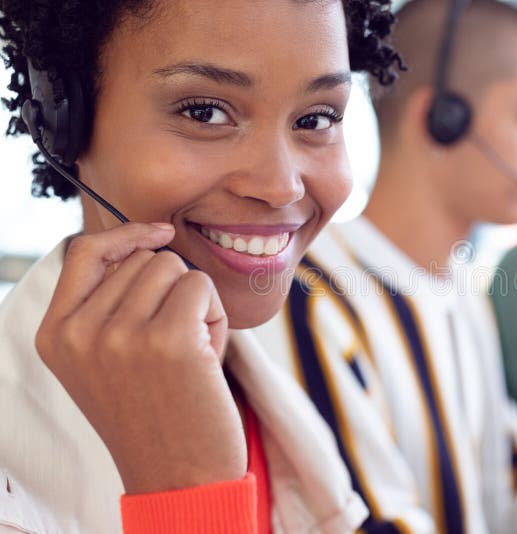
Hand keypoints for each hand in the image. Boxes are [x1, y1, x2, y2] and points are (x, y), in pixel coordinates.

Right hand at [35, 223, 245, 493]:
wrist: (179, 476)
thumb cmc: (154, 413)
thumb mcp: (104, 360)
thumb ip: (107, 304)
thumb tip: (146, 239)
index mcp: (55, 335)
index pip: (83, 251)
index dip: (126, 235)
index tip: (159, 233)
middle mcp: (79, 332)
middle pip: (143, 258)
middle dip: (171, 292)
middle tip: (173, 347)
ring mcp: (120, 335)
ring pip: (174, 267)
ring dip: (195, 304)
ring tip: (189, 354)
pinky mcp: (168, 338)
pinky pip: (201, 286)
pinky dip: (215, 316)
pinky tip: (207, 358)